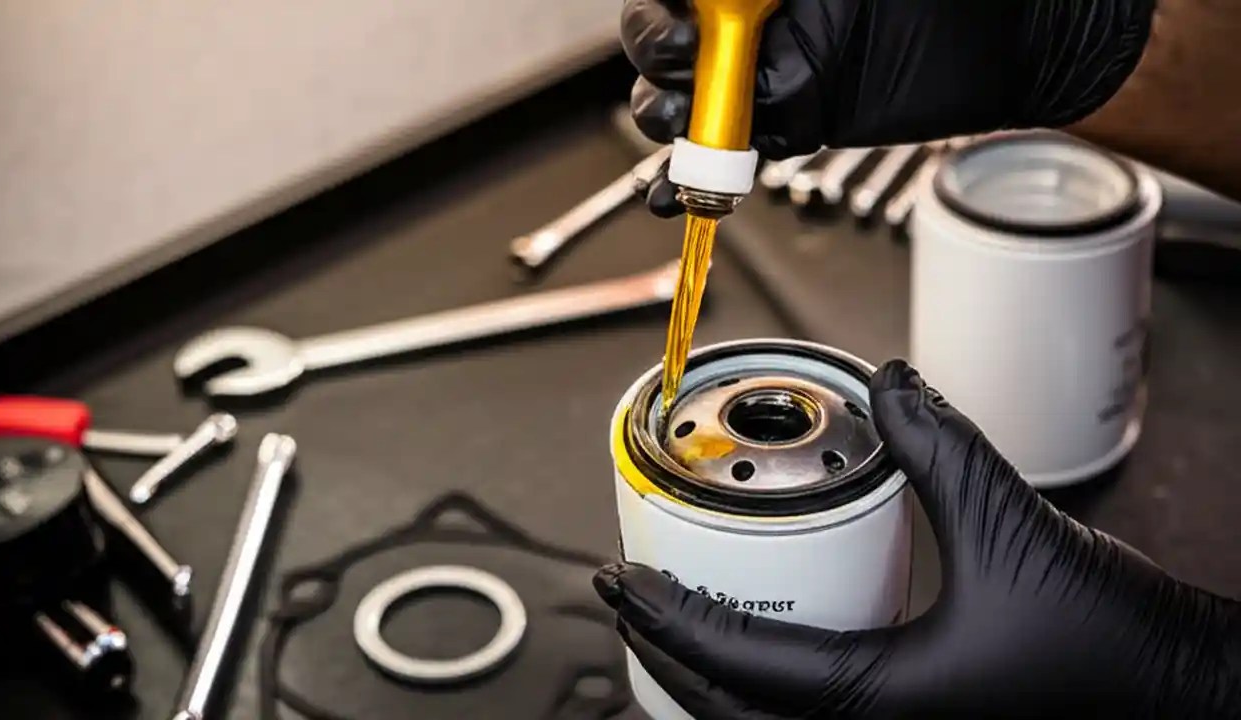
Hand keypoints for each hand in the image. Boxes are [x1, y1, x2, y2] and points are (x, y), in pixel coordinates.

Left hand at [594, 360, 1240, 718]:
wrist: (1190, 693)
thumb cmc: (1118, 650)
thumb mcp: (1011, 528)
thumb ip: (941, 448)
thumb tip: (895, 387)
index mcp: (881, 701)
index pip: (737, 663)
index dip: (668, 617)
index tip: (627, 580)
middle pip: (730, 712)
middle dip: (669, 655)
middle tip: (637, 599)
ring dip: (715, 679)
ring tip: (686, 621)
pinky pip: (814, 718)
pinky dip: (770, 687)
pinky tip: (774, 645)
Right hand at [621, 0, 1154, 216]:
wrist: (1017, 50)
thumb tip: (733, 5)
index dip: (662, 16)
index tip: (685, 33)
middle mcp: (753, 23)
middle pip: (665, 48)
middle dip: (662, 67)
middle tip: (688, 76)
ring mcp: (768, 78)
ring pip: (683, 105)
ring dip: (666, 125)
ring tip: (680, 139)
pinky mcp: (789, 128)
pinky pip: (726, 157)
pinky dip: (690, 183)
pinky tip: (671, 197)